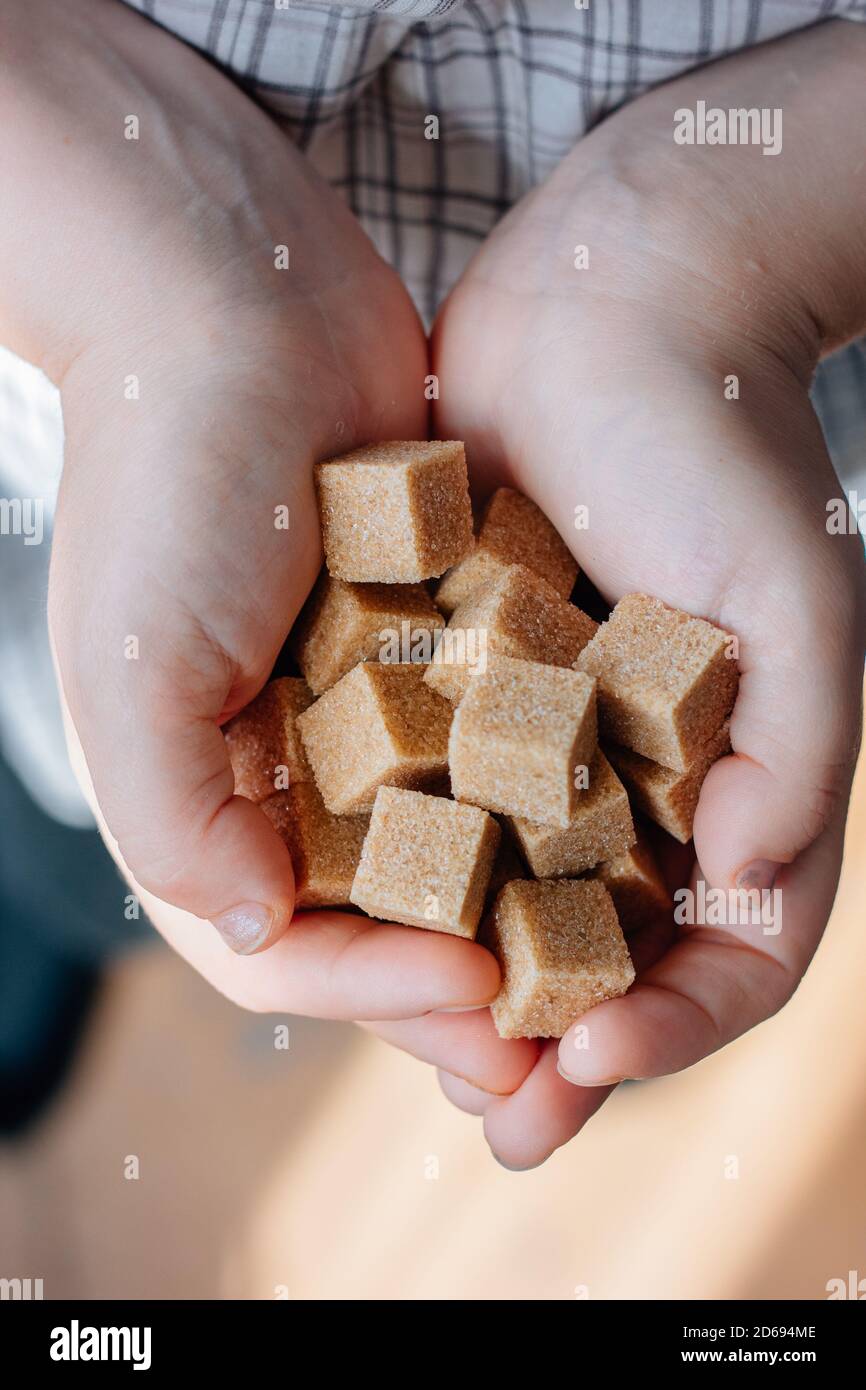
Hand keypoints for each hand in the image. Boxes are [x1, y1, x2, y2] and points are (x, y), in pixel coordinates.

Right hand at [8, 0, 501, 1022]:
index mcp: (203, 795)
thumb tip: (261, 930)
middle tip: (550, 1047)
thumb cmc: (171, 482)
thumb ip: (176, 822)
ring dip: (510, 927)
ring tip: (592, 971)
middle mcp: (280, 774)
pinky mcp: (429, 656)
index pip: (284, 948)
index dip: (375, 995)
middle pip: (373, 927)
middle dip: (456, 994)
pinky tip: (606, 846)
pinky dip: (536, 815)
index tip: (475, 999)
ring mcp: (359, 717)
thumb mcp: (135, 668)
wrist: (243, 308)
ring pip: (443, 861)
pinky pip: (487, 762)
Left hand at [370, 22, 865, 1166]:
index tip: (592, 1061)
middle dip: (570, 1050)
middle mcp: (650, 781)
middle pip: (622, 955)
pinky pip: (441, 807)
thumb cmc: (712, 441)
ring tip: (434, 1068)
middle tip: (504, 1124)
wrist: (605, 310)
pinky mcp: (467, 692)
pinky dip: (414, 881)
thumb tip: (748, 875)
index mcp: (742, 778)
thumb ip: (803, 736)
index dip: (678, 1024)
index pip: (737, 947)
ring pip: (524, 906)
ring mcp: (555, 745)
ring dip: (485, 996)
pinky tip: (363, 927)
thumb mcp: (793, 589)